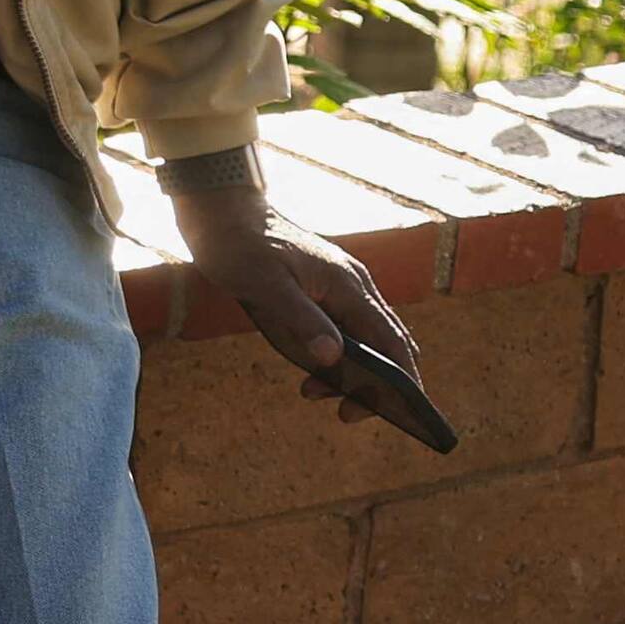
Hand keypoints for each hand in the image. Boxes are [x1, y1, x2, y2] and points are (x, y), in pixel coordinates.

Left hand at [176, 191, 418, 423]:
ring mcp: (340, 284)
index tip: (404, 413)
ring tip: (313, 393)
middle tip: (345, 414)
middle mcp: (353, 285)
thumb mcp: (264, 287)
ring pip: (364, 336)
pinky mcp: (322, 287)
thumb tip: (334, 357)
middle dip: (376, 383)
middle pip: (385, 342)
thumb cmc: (240, 245)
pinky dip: (337, 353)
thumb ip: (301, 320)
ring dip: (351, 370)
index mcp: (348, 285)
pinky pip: (344, 326)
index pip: (391, 340)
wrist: (220, 209)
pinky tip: (312, 368)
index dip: (403, 379)